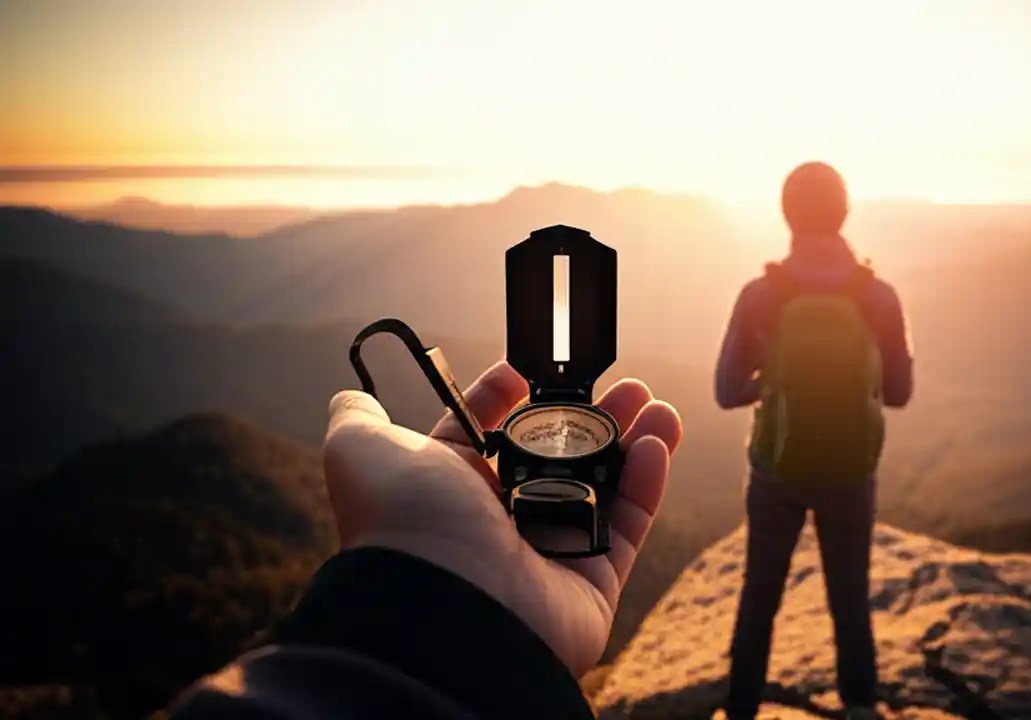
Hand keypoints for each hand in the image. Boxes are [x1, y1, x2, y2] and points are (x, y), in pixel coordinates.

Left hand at [322, 362, 681, 676]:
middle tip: (621, 384)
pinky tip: (657, 442)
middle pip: (554, 457)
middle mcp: (497, 522)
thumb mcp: (362, 454)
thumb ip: (358, 421)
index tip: (524, 373)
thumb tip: (350, 398)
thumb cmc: (404, 525)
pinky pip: (625, 527)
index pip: (483, 436)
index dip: (502, 400)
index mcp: (447, 491)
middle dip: (588, 415)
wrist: (447, 607)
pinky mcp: (591, 581)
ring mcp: (548, 551)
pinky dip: (646, 483)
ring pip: (599, 488)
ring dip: (631, 441)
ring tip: (655, 404)